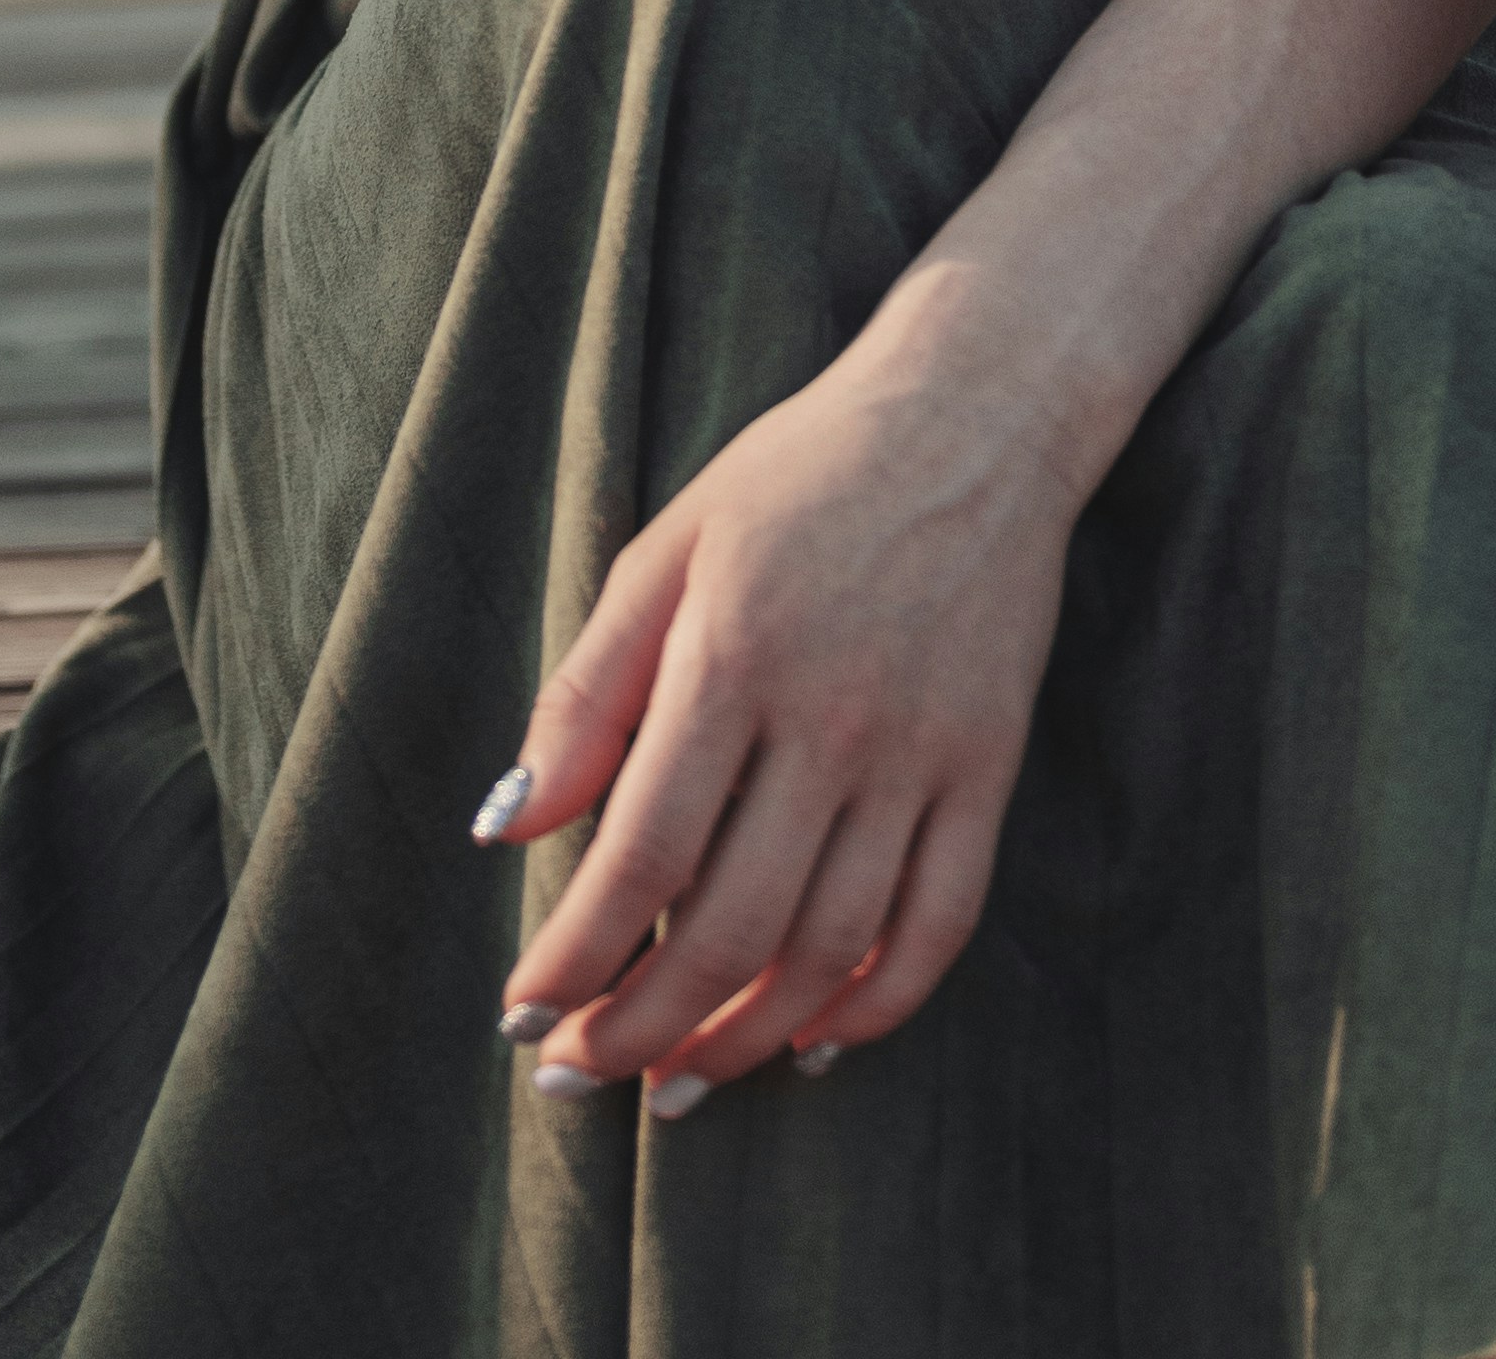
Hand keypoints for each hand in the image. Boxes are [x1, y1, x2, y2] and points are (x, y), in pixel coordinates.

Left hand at [474, 291, 1075, 1108]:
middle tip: (583, 1073)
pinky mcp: (988, 768)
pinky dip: (877, 1005)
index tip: (526, 1013)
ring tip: (678, 1082)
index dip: (576, 956)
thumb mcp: (668, 547)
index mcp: (734, 655)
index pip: (641, 854)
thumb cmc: (799, 473)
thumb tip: (507, 828)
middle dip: (640, 1027)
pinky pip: (939, 924)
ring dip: (743, 1039)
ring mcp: (920, 750)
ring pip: (829, 948)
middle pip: (728, 927)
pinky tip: (814, 1039)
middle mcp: (831, 717)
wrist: (975, 412)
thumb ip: (587, 692)